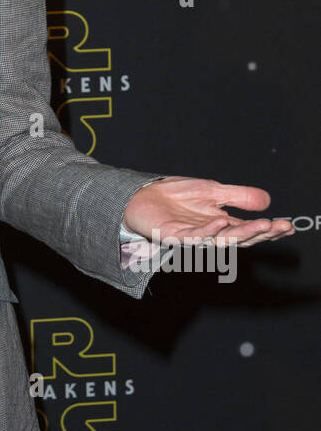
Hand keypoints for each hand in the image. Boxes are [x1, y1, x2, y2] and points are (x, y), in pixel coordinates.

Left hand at [124, 179, 293, 247]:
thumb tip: (268, 201)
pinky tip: (220, 220)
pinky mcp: (173, 236)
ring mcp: (192, 237)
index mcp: (221, 224)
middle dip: (261, 233)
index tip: (288, 226)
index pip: (249, 230)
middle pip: (240, 238)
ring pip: (220, 240)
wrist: (143, 195)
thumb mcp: (213, 190)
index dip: (269, 229)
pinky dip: (207, 230)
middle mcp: (209, 234)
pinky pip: (193, 236)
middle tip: (280, 227)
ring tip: (262, 225)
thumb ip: (238, 197)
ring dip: (241, 234)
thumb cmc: (176, 195)